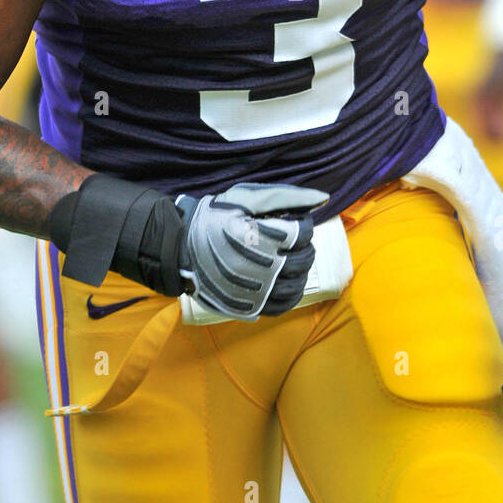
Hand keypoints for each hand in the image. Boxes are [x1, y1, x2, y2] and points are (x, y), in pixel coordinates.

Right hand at [175, 182, 327, 319]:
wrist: (179, 248)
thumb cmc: (215, 217)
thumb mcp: (246, 197)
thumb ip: (287, 196)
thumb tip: (323, 198)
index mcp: (260, 236)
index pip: (302, 233)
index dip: (303, 224)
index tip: (294, 221)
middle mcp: (260, 267)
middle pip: (303, 259)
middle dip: (304, 246)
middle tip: (294, 240)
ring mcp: (254, 290)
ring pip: (296, 285)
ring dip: (300, 270)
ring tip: (291, 259)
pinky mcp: (248, 305)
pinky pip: (281, 306)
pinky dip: (290, 294)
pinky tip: (285, 281)